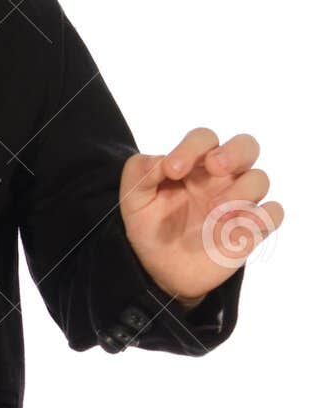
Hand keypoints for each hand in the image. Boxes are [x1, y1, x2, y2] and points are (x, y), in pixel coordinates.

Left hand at [119, 127, 282, 306]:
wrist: (159, 269)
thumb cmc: (150, 226)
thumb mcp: (133, 199)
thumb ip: (140, 172)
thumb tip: (159, 161)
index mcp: (194, 164)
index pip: (204, 138)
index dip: (191, 147)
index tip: (172, 170)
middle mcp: (221, 179)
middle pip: (247, 145)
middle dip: (234, 152)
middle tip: (214, 168)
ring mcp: (238, 203)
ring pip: (260, 178)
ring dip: (240, 191)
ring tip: (213, 213)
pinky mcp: (251, 230)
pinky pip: (273, 213)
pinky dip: (262, 216)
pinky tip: (235, 229)